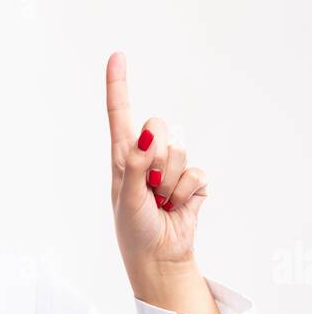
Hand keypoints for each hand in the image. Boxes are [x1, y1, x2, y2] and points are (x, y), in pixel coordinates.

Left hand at [105, 51, 208, 282]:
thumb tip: (145, 136)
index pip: (120, 114)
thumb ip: (134, 166)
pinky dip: (185, 193)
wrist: (159, 257)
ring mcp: (172, 166)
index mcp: (123, 156)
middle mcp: (148, 155)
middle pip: (159, 125)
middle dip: (156, 156)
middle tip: (150, 187)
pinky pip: (196, 171)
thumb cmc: (134, 230)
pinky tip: (177, 206)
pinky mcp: (194, 180)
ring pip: (180, 150)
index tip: (117, 56)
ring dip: (169, 181)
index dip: (119, 84)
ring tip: (161, 201)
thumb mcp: (126, 200)